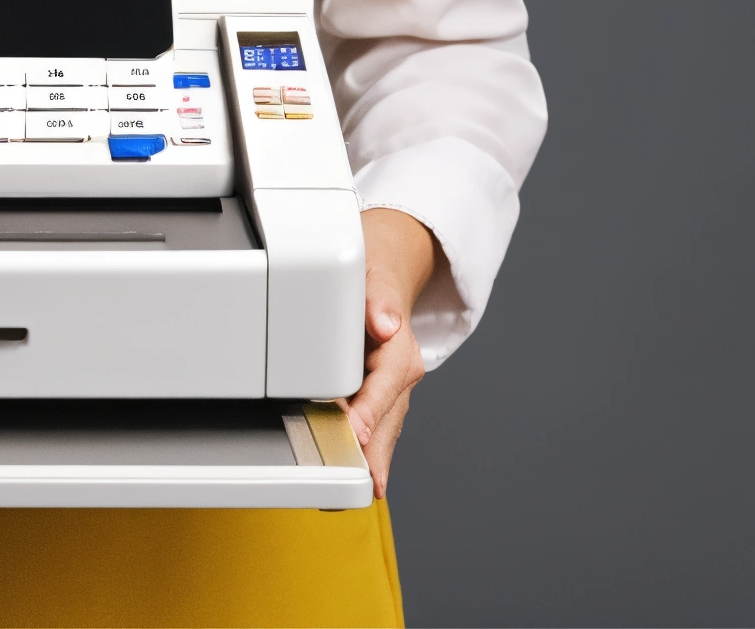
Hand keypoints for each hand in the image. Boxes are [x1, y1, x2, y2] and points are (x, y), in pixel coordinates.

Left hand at [344, 207, 436, 497]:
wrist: (385, 264)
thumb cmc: (375, 270)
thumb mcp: (374, 272)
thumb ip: (378, 298)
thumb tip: (385, 323)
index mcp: (401, 351)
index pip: (386, 387)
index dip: (369, 410)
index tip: (355, 431)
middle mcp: (399, 376)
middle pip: (386, 421)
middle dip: (372, 453)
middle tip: (353, 483)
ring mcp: (388, 389)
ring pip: (381, 429)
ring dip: (369, 458)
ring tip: (353, 489)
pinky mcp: (376, 395)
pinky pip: (372, 425)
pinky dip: (365, 449)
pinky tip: (356, 473)